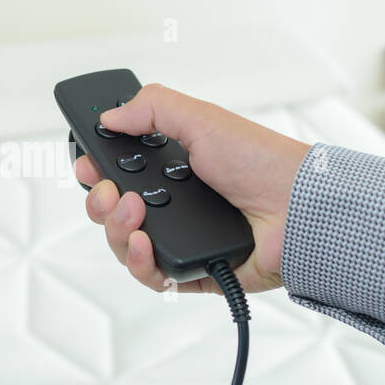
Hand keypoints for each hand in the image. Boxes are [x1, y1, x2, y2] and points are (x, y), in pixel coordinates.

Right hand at [74, 83, 311, 295]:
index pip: (118, 173)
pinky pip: (151, 276)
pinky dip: (139, 262)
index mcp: (174, 168)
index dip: (95, 171)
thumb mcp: (202, 118)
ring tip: (133, 214)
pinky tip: (144, 244)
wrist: (298, 208)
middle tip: (109, 193)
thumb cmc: (262, 162)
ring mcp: (182, 239)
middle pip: (112, 212)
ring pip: (124, 245)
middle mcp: (174, 204)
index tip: (86, 165)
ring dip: (116, 229)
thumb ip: (152, 107)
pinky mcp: (192, 271)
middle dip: (99, 202)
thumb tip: (110, 115)